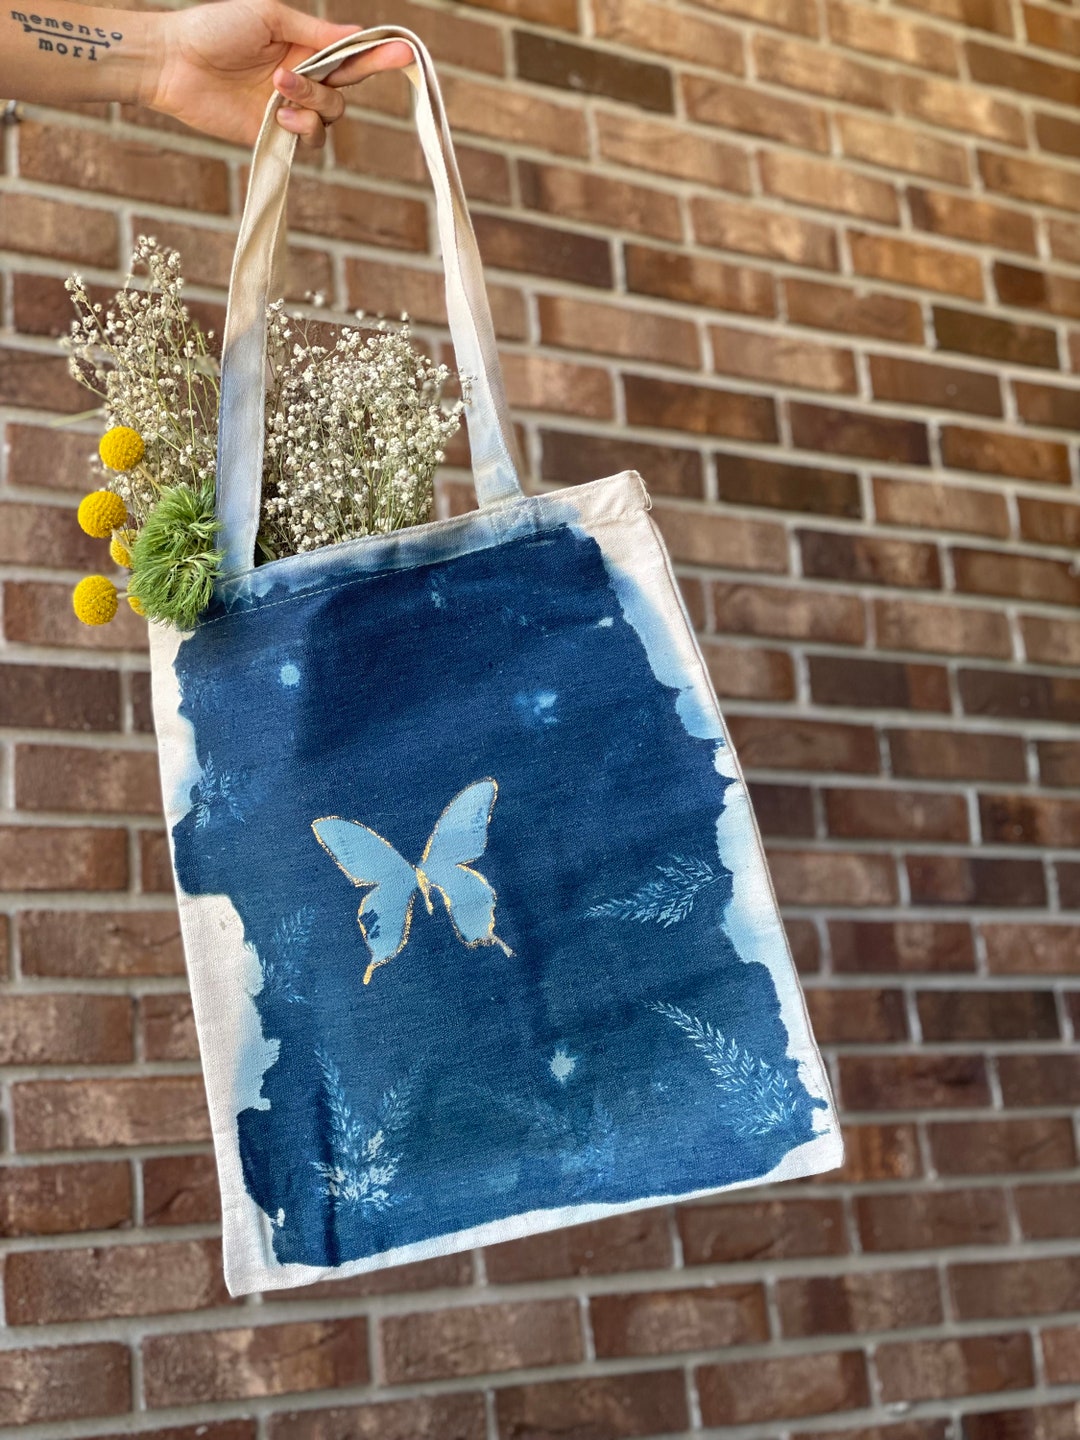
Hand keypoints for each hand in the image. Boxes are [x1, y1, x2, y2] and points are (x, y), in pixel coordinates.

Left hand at [148, 0, 412, 146]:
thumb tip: (358, 34)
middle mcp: (302, 76)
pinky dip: (303, 128)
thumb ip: (315, 32)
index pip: (351, 53)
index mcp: (303, 45)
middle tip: (293, 74)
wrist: (173, 62)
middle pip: (346, 87)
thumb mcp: (270, 16)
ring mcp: (290, 106)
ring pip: (331, 115)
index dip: (379, 55)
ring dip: (312, 103)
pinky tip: (280, 116)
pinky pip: (310, 138)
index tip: (405, 52)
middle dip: (337, 81)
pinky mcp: (275, 133)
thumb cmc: (214, 28)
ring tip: (277, 89)